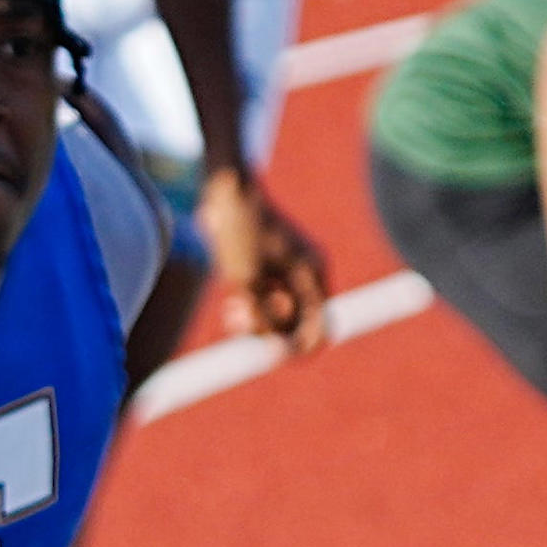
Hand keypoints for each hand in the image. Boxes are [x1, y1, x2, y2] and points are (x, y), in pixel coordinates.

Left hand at [192, 166, 327, 347]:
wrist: (225, 192)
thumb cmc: (239, 233)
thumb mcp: (247, 282)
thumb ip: (263, 319)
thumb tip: (276, 351)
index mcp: (312, 275)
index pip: (321, 327)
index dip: (299, 348)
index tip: (271, 355)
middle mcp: (306, 273)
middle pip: (297, 323)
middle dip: (270, 330)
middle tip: (240, 317)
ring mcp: (288, 270)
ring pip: (279, 314)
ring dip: (256, 322)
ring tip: (233, 309)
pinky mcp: (268, 267)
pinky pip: (267, 301)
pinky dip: (251, 308)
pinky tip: (231, 305)